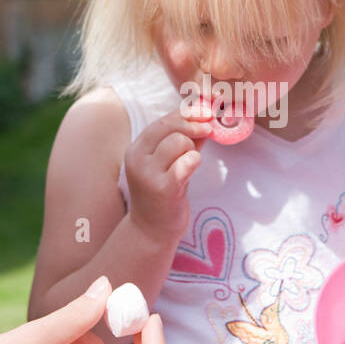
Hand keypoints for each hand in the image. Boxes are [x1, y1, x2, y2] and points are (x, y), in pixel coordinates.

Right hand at [124, 110, 211, 243]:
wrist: (152, 231)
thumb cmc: (163, 194)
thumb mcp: (169, 163)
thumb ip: (185, 140)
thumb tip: (206, 117)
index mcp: (136, 149)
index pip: (163, 121)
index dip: (187, 114)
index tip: (206, 113)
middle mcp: (138, 159)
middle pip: (172, 128)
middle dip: (194, 127)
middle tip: (208, 131)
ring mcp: (148, 174)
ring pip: (180, 142)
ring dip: (192, 150)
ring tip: (188, 165)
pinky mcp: (164, 188)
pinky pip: (188, 161)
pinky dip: (194, 161)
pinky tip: (190, 172)